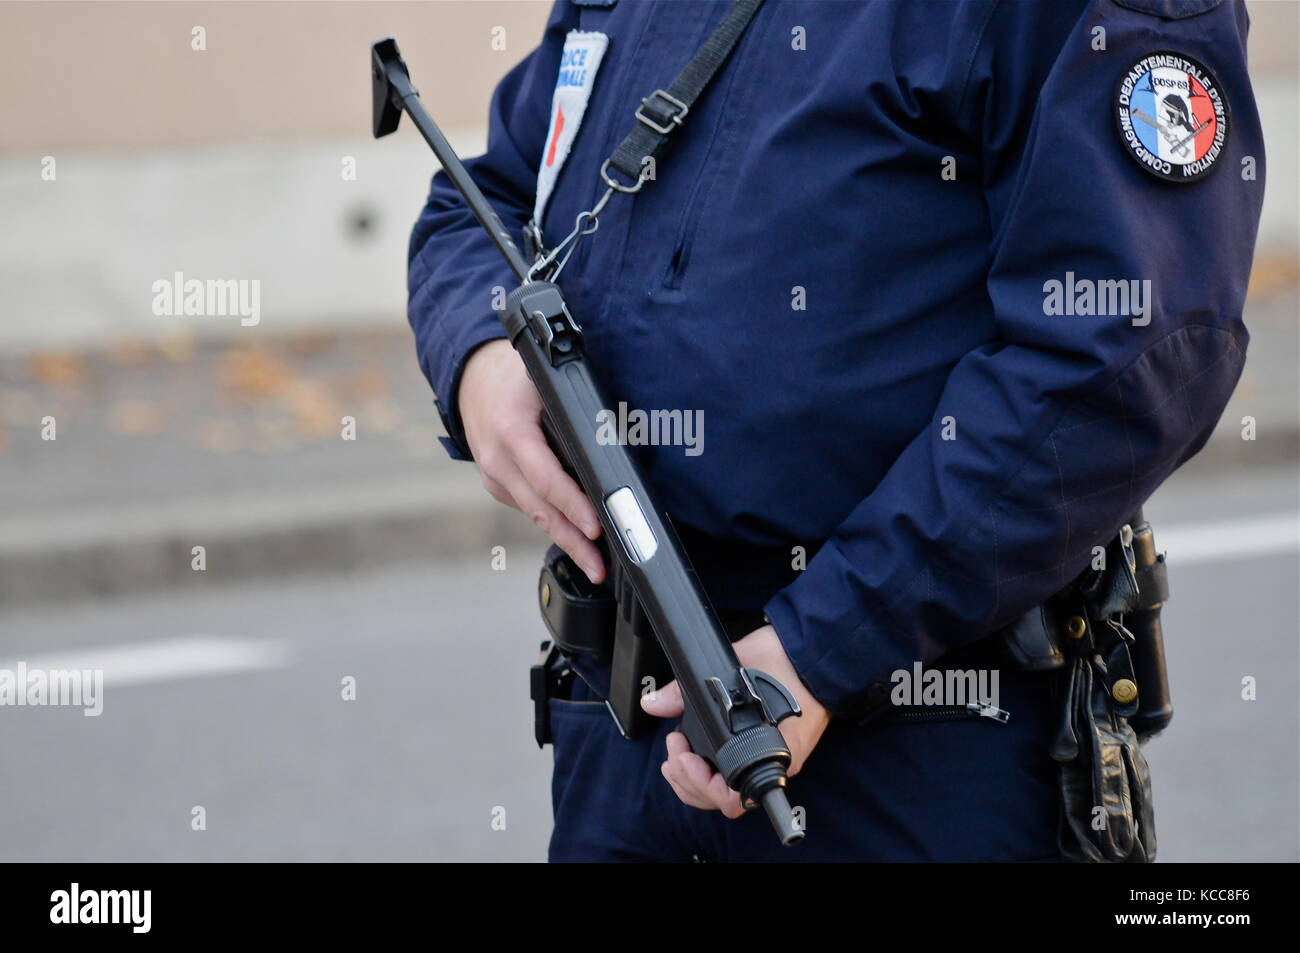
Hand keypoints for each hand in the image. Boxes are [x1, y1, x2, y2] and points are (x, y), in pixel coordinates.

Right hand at [458, 338, 604, 582]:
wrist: (470, 375)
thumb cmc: (515, 375)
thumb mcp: (546, 383)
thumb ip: (573, 416)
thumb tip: (610, 451)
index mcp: (511, 432)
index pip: (547, 479)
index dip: (573, 506)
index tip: (596, 527)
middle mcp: (497, 460)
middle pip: (541, 510)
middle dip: (574, 542)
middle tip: (600, 569)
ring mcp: (494, 476)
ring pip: (535, 515)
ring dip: (566, 540)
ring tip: (594, 565)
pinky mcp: (497, 484)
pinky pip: (529, 507)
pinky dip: (552, 523)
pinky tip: (574, 538)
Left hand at [641, 624, 830, 816]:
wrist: (816, 652)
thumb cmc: (785, 660)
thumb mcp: (734, 668)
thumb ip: (687, 689)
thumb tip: (653, 704)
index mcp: (771, 754)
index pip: (731, 798)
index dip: (699, 783)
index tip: (684, 754)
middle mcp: (774, 767)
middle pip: (722, 801)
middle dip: (688, 780)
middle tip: (674, 746)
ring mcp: (773, 763)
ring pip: (726, 794)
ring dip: (695, 779)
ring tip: (678, 753)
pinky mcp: (769, 754)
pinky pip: (736, 778)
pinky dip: (710, 773)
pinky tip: (695, 754)